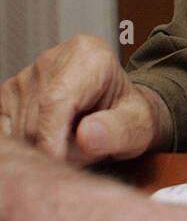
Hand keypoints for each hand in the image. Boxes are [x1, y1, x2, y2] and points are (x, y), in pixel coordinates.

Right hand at [0, 34, 171, 162]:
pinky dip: (24, 145)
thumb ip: (119, 131)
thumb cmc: (130, 117)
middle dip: (57, 149)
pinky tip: (50, 141)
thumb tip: (88, 136)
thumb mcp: (140, 126)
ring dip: (43, 148)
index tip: (59, 164)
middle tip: (86, 153)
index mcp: (89, 56)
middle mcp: (52, 60)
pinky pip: (4, 129)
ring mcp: (26, 75)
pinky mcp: (8, 93)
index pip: (56, 100)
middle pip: (36, 122)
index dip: (52, 139)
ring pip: (18, 129)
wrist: (119, 110)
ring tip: (73, 143)